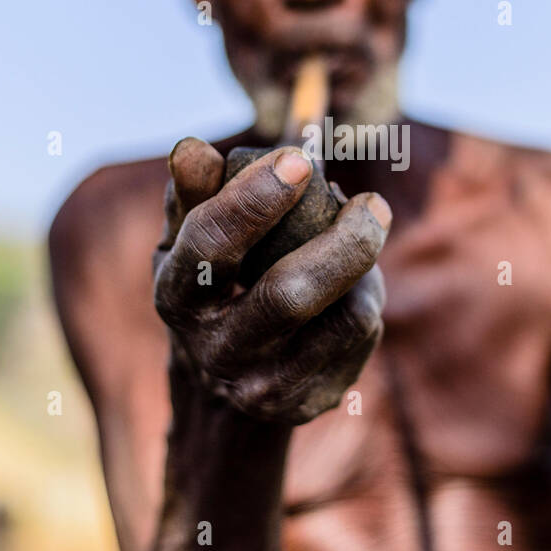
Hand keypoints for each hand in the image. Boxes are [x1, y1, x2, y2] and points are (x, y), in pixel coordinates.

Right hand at [153, 137, 390, 424]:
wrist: (219, 388)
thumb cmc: (212, 286)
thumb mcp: (188, 241)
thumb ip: (193, 192)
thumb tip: (193, 148)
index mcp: (178, 297)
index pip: (210, 245)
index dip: (254, 199)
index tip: (299, 159)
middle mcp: (217, 351)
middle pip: (288, 295)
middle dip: (343, 242)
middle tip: (373, 203)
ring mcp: (265, 387)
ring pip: (345, 318)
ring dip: (364, 266)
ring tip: (361, 235)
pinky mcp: (310, 402)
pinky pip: (362, 336)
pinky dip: (366, 296)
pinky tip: (352, 286)